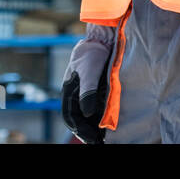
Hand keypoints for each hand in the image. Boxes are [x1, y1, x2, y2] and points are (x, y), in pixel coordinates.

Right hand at [61, 24, 114, 143]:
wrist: (105, 37)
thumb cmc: (93, 52)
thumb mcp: (89, 71)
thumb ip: (88, 91)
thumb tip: (87, 114)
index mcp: (69, 91)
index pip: (70, 116)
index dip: (79, 129)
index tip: (90, 139)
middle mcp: (77, 93)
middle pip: (80, 117)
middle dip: (87, 131)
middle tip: (98, 141)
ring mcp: (88, 91)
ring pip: (89, 113)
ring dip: (95, 125)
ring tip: (105, 137)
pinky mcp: (99, 87)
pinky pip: (98, 106)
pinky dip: (102, 116)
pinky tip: (110, 123)